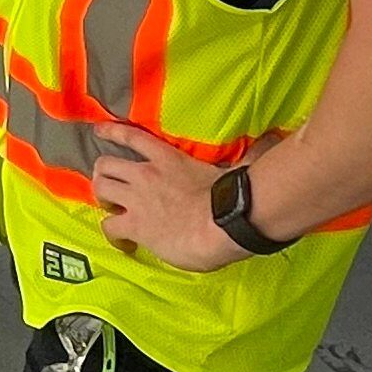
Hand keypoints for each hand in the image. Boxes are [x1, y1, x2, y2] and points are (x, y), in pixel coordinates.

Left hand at [89, 122, 269, 273]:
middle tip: (113, 189)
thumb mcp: (235, 166)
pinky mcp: (136, 224)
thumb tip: (272, 139)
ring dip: (103, 199)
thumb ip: (241, 154)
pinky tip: (123, 241)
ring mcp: (138, 199)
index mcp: (168, 158)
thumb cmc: (234, 196)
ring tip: (113, 210)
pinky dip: (112, 233)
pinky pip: (109, 225)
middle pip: (105, 164)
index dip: (111, 132)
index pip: (132, 137)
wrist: (225, 223)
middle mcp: (146, 174)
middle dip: (104, 175)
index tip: (99, 131)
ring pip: (100, 189)